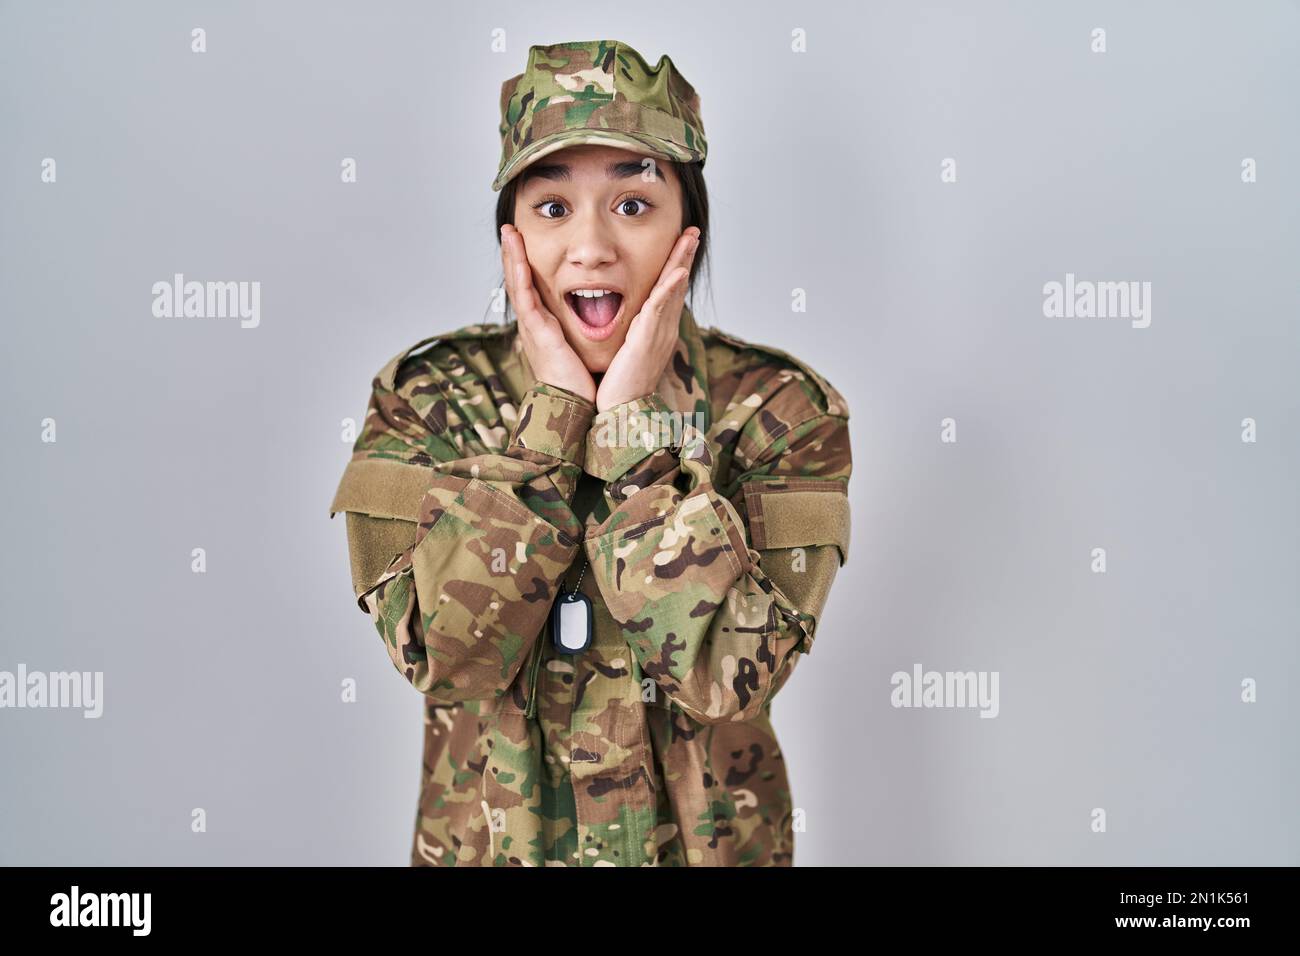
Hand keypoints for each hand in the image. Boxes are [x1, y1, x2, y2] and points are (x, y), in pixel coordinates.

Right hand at [500, 223, 596, 403]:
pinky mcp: (537, 331)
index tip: (524, 242)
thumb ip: (579, 330)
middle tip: (509, 229)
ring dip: (511, 256)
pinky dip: (518, 273)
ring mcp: (533, 326)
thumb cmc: (579, 380)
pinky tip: (516, 256)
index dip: (525, 265)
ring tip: (508, 232)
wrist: (574, 406)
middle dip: (513, 255)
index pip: (532, 288)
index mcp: (544, 326)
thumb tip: (593, 317)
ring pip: (517, 284)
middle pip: (519, 282)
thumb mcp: (577, 347)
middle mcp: (534, 323)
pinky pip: (525, 297)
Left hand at [595, 227, 700, 411]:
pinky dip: (669, 290)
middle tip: (693, 230)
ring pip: (672, 291)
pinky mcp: (647, 341)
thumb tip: (630, 320)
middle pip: (677, 285)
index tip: (681, 243)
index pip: (668, 291)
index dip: (676, 266)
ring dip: (681, 262)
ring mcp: (658, 334)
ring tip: (689, 239)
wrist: (622, 412)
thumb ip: (631, 332)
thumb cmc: (621, 385)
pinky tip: (677, 273)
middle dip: (685, 256)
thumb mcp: (628, 350)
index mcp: (656, 329)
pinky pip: (660, 310)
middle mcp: (663, 329)